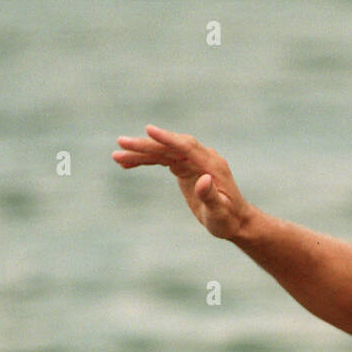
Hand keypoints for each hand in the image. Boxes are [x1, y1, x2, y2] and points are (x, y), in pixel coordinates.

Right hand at [113, 124, 253, 240]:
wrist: (234, 221)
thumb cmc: (227, 220)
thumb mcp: (219, 213)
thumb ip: (211, 197)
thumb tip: (203, 180)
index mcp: (211, 165)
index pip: (186, 146)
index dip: (167, 138)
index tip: (148, 130)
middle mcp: (202, 158)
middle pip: (170, 146)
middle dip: (146, 145)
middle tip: (121, 143)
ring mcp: (193, 161)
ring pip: (163, 152)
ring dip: (140, 153)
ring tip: (116, 156)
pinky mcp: (185, 167)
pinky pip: (162, 159)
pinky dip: (146, 160)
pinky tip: (127, 163)